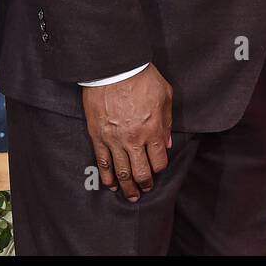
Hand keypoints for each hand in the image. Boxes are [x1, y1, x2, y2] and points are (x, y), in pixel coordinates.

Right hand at [82, 64, 173, 202]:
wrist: (115, 69)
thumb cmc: (143, 78)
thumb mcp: (166, 95)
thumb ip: (167, 122)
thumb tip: (167, 143)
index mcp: (153, 129)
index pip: (159, 160)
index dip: (160, 168)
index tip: (159, 169)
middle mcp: (134, 139)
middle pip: (141, 171)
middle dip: (145, 184)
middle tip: (146, 190)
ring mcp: (114, 140)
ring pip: (121, 171)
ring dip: (127, 187)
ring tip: (131, 196)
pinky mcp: (98, 136)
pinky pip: (103, 162)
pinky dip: (108, 176)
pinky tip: (111, 185)